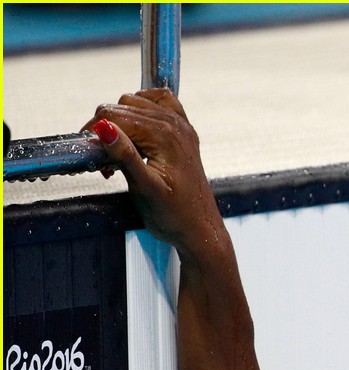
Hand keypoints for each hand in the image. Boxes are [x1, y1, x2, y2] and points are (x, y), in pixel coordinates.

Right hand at [83, 89, 223, 258]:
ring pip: (135, 102)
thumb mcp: (144, 189)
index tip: (89, 154)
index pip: (114, 115)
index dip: (94, 132)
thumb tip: (103, 128)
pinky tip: (136, 131)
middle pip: (122, 106)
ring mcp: (181, 126)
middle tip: (106, 162)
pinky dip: (141, 109)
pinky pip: (158, 102)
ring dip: (120, 123)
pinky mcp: (183, 132)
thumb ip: (125, 156)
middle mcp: (175, 124)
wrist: (199, 230)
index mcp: (165, 135)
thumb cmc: (174, 215)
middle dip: (106, 130)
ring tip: (120, 154)